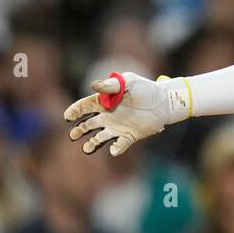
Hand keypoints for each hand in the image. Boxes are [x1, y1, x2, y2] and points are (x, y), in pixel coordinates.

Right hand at [64, 73, 190, 156]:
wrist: (165, 102)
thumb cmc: (146, 89)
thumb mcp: (129, 82)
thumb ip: (111, 85)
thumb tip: (93, 85)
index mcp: (104, 102)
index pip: (85, 107)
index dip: (75, 111)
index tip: (68, 116)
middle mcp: (108, 116)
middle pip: (88, 125)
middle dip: (79, 130)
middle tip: (73, 135)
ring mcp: (118, 127)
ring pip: (100, 138)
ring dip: (92, 143)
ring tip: (86, 148)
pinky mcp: (129, 136)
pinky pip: (120, 145)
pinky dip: (116, 149)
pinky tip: (113, 150)